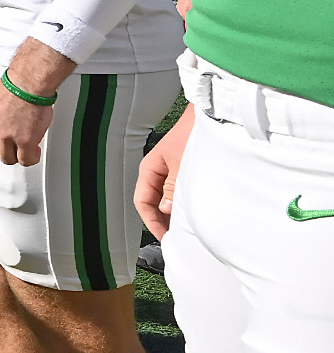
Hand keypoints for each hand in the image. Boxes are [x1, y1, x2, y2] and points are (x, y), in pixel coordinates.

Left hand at [0, 77, 55, 166]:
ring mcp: (5, 136)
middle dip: (2, 150)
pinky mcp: (24, 141)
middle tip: (12, 146)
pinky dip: (30, 158)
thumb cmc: (13, 86)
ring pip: (7, 158)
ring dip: (16, 155)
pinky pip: (25, 160)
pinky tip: (33, 151)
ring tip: (24, 148)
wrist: (28, 82)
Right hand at [136, 105, 194, 238]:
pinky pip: (179, 192)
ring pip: (167, 198)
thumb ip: (173, 188)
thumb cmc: (192, 132)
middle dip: (163, 220)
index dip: (152, 221)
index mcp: (149, 169)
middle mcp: (158, 172)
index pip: (143, 202)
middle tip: (175, 236)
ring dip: (174, 212)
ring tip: (186, 226)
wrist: (209, 116)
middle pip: (154, 202)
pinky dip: (184, 203)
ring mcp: (171, 171)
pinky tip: (194, 210)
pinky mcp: (184, 170)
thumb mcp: (181, 164)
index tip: (164, 236)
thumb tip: (167, 209)